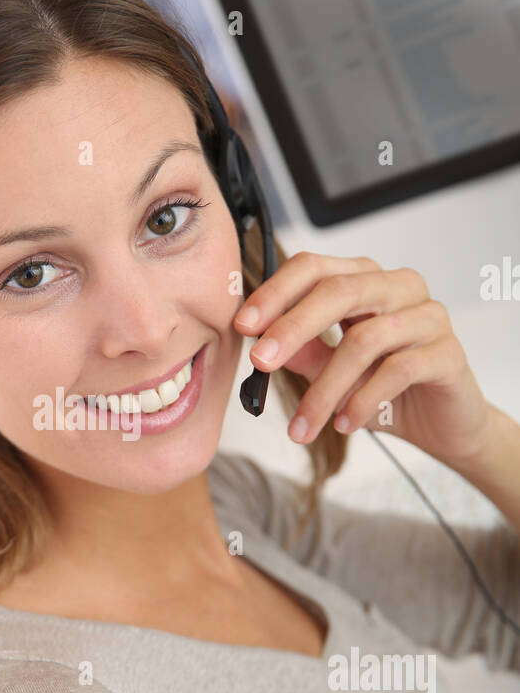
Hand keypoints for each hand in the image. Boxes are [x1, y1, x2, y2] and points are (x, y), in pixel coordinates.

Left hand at [232, 252, 492, 466]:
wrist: (442, 425)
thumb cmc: (385, 390)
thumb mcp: (331, 371)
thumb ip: (302, 351)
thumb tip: (258, 340)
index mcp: (366, 280)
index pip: (315, 268)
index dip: (276, 293)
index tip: (243, 326)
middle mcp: (399, 287)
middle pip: (339, 290)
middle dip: (293, 327)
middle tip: (261, 362)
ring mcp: (429, 316)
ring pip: (365, 339)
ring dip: (326, 387)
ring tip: (305, 424)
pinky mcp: (448, 352)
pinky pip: (398, 369)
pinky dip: (363, 400)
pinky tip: (344, 424)